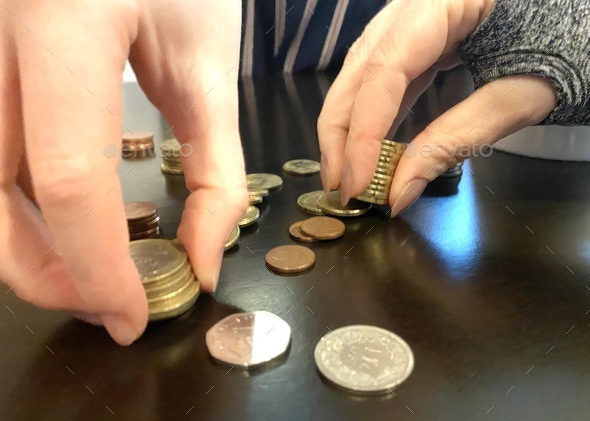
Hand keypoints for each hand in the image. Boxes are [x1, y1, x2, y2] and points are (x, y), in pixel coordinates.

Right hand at [0, 0, 246, 344]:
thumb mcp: (209, 68)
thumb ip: (214, 171)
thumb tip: (201, 263)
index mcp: (64, 19)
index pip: (67, 173)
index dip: (96, 265)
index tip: (129, 318)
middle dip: (44, 269)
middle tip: (102, 306)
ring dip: (22, 242)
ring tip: (85, 272)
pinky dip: (14, 199)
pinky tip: (57, 218)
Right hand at [318, 0, 556, 215]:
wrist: (589, 20)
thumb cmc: (574, 47)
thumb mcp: (520, 96)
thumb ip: (454, 141)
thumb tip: (398, 193)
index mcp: (443, 0)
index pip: (385, 69)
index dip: (364, 133)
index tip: (357, 184)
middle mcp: (415, 3)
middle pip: (359, 70)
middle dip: (342, 133)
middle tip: (341, 186)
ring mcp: (415, 17)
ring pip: (362, 74)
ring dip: (351, 127)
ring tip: (350, 173)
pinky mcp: (422, 36)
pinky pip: (386, 77)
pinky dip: (376, 116)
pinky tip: (373, 148)